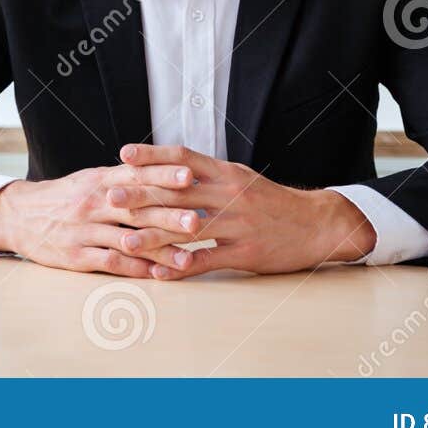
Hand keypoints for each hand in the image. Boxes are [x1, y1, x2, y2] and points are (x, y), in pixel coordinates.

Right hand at [0, 162, 201, 276]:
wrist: (19, 216)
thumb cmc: (63, 197)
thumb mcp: (90, 178)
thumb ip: (123, 177)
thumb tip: (164, 169)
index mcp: (98, 180)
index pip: (135, 174)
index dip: (163, 175)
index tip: (191, 175)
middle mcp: (93, 203)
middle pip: (136, 208)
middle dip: (170, 215)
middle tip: (199, 220)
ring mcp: (84, 230)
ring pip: (128, 239)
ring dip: (159, 250)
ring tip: (188, 258)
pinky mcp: (76, 256)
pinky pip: (110, 262)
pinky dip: (135, 269)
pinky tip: (157, 275)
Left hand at [106, 144, 376, 278]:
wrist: (317, 224)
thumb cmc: (271, 202)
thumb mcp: (240, 178)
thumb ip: (207, 174)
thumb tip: (169, 166)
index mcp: (226, 172)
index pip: (183, 157)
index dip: (153, 155)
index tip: (123, 154)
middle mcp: (230, 193)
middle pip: (179, 191)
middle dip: (142, 194)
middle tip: (110, 197)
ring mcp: (239, 223)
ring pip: (190, 227)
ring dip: (155, 236)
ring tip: (125, 241)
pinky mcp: (248, 251)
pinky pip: (209, 259)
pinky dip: (182, 267)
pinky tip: (160, 273)